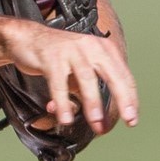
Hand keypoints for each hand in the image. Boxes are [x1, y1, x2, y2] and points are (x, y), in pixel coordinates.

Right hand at [0, 22, 139, 135]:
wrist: (27, 37)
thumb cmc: (58, 55)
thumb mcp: (80, 71)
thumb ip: (90, 94)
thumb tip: (101, 123)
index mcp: (103, 49)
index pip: (123, 76)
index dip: (130, 98)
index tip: (132, 118)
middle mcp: (91, 47)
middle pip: (112, 74)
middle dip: (123, 99)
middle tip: (128, 119)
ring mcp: (72, 50)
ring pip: (87, 78)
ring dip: (93, 102)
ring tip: (97, 122)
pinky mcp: (52, 57)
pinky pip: (59, 83)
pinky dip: (62, 102)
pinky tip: (65, 118)